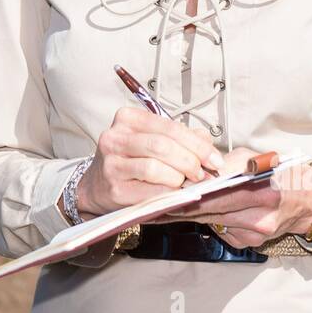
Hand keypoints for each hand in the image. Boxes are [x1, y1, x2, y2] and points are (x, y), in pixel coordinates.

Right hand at [75, 108, 226, 217]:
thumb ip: (180, 138)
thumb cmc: (129, 160)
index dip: (198, 144)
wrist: (96, 185)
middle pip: (163, 146)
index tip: (215, 159)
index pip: (170, 127)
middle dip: (191, 161)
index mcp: (127, 118)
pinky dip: (169, 193)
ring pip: (155, 167)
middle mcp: (115, 137)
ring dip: (179, 178)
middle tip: (204, 173)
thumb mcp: (151, 140)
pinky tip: (177, 194)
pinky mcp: (114, 188)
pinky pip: (148, 190)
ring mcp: (111, 163)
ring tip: (188, 183)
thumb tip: (208, 144)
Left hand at [146, 151, 311, 248]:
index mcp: (260, 191)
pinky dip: (211, 221)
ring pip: (212, 223)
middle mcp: (257, 217)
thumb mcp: (257, 158)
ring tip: (166, 207)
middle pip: (208, 213)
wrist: (310, 200)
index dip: (186, 197)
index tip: (163, 195)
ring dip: (190, 215)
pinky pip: (223, 231)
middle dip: (180, 208)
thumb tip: (199, 169)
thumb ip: (227, 163)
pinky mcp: (252, 243)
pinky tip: (199, 213)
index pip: (213, 197)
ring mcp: (255, 234)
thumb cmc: (282, 174)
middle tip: (154, 203)